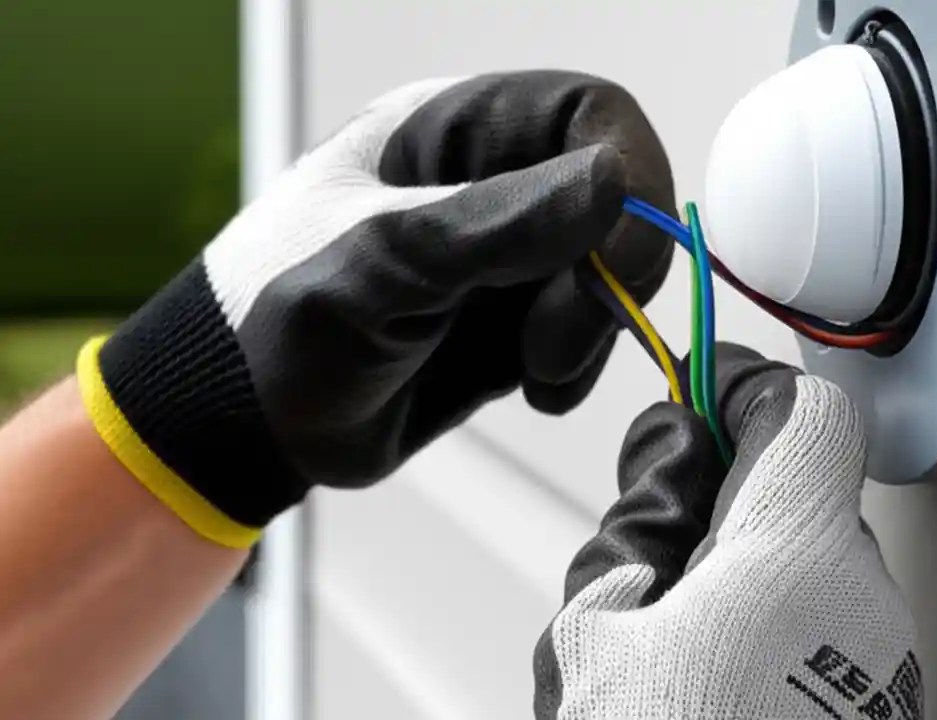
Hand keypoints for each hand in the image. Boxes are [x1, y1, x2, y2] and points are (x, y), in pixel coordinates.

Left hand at [77, 72, 674, 546]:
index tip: (616, 261)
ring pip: (614, 272)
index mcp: (457, 129)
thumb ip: (494, 224)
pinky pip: (591, 330)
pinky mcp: (520, 319)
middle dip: (608, 276)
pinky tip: (535, 389)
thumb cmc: (275, 313)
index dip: (631, 178)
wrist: (243, 415)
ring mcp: (514, 254)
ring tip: (534, 371)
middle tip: (552, 343)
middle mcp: (497, 182)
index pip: (590, 115)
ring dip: (596, 330)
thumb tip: (611, 184)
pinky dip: (581, 364)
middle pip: (620, 200)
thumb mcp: (380, 263)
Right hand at [533, 344, 921, 719]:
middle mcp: (861, 600)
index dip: (737, 388)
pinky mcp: (883, 701)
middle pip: (791, 490)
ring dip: (738, 570)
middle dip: (717, 502)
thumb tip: (672, 449)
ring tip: (674, 646)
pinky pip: (824, 622)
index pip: (801, 408)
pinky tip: (718, 680)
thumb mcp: (595, 630)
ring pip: (804, 560)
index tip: (693, 399)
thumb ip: (640, 515)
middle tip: (650, 560)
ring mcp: (883, 657)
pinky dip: (767, 624)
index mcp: (792, 559)